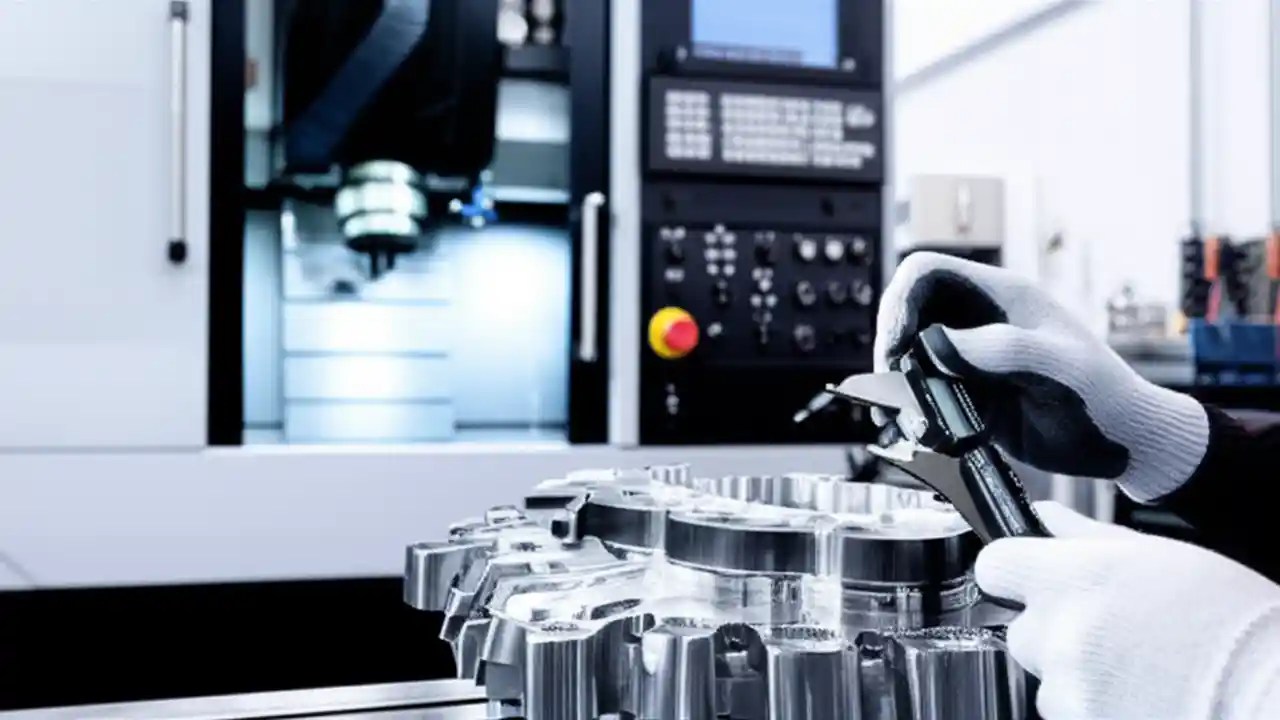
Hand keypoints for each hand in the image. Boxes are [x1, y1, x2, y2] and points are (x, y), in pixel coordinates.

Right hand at [874, 251, 1206, 500]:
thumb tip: (936, 343)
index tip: (900, 346)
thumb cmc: (1105, 399)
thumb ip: (1002, 350)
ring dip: (896, 382)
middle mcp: (978, 323)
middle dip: (891, 345)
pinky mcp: (968, 395)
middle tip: (895, 385)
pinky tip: (918, 430)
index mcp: (1000, 297)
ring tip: (902, 414)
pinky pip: (922, 393)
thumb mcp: (1059, 369)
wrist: (1124, 444)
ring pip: (909, 356)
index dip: (901, 301)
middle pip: (907, 313)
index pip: (926, 272)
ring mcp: (970, 359)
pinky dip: (910, 410)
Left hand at [978, 502, 1279, 719]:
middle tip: (1110, 632)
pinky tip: (1139, 696)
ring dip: (1077, 674)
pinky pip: (1069, 711)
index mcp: (1070, 577)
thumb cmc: (1227, 621)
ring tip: (1136, 669)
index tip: (1031, 579)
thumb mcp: (1158, 556)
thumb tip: (1044, 516)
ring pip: (1047, 678)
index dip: (1012, 572)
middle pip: (1022, 629)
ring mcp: (1065, 686)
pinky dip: (1093, 707)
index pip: (995, 566)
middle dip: (1055, 631)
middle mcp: (1057, 632)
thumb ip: (1086, 536)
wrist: (1264, 693)